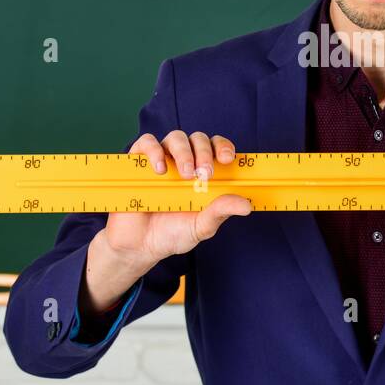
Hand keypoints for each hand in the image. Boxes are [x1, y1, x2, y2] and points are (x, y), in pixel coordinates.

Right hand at [82, 130, 251, 311]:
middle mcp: (184, 162)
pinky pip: (146, 143)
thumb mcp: (201, 227)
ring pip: (176, 137)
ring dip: (184, 152)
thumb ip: (221, 212)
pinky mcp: (138, 162)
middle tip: (204, 174)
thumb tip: (246, 205)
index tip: (227, 159)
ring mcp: (161, 160)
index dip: (223, 146)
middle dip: (205, 152)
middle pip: (199, 139)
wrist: (139, 246)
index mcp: (203, 173)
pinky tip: (160, 170)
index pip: (217, 147)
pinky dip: (154, 151)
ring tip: (185, 175)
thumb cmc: (172, 234)